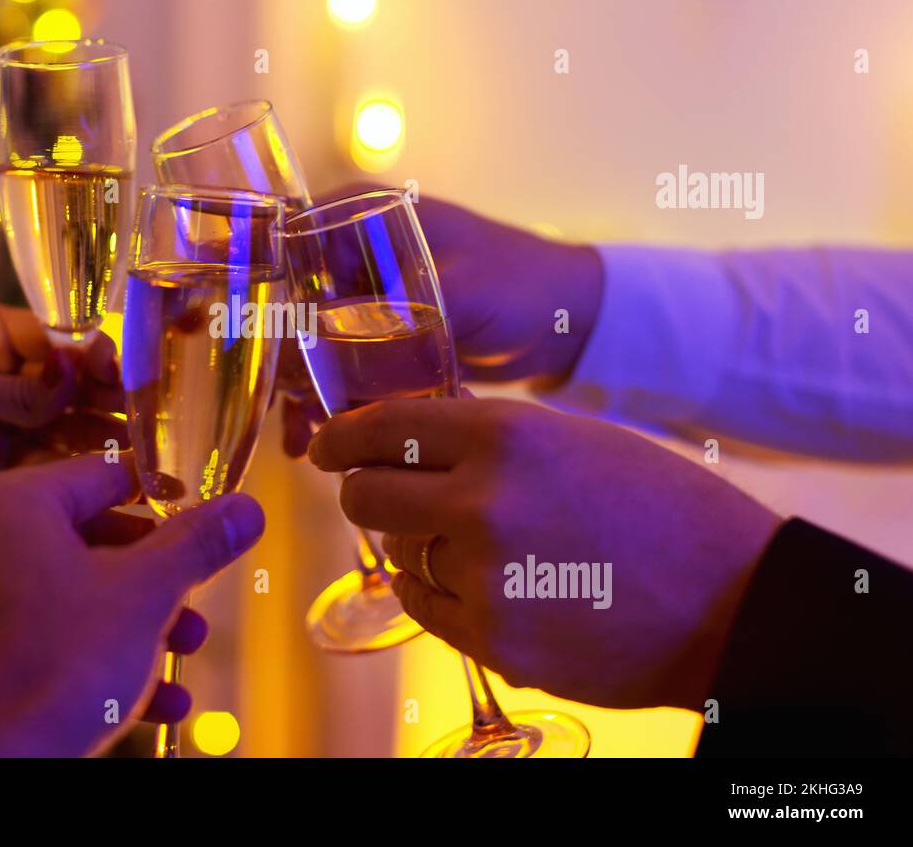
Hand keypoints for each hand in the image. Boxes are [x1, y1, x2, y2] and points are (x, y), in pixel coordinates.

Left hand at [0, 304, 124, 534]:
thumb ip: (18, 391)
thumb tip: (74, 382)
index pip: (60, 339)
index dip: (94, 357)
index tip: (121, 377)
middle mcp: (8, 373)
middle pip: (74, 381)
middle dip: (108, 397)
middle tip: (145, 419)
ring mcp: (8, 417)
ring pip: (70, 421)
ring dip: (102, 434)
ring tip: (140, 452)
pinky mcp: (5, 459)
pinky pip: (53, 457)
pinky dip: (79, 465)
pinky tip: (109, 474)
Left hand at [0, 453, 264, 756]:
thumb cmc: (58, 666)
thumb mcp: (146, 594)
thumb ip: (197, 544)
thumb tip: (247, 508)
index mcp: (13, 504)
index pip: (108, 475)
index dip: (166, 497)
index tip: (205, 520)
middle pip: (94, 536)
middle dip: (158, 576)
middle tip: (198, 598)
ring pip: (75, 592)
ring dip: (140, 621)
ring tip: (186, 650)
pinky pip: (47, 635)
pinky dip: (100, 655)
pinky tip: (158, 698)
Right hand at [279, 188, 604, 455]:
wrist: (569, 320)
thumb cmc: (521, 285)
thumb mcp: (453, 295)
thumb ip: (388, 319)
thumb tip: (317, 357)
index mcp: (360, 212)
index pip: (280, 242)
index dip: (255, 289)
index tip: (237, 338)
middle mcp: (351, 245)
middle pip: (285, 299)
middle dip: (277, 360)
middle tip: (279, 410)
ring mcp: (362, 292)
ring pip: (304, 339)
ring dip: (300, 389)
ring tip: (303, 442)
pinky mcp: (377, 333)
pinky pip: (335, 364)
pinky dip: (328, 399)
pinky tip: (320, 439)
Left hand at [307, 398, 780, 709]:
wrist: (737, 601)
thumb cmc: (662, 509)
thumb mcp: (574, 440)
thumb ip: (486, 438)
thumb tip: (409, 440)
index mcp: (506, 435)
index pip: (384, 426)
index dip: (344, 436)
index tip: (328, 445)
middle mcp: (482, 501)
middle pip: (365, 493)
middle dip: (363, 490)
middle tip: (378, 492)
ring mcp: (482, 576)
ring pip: (396, 553)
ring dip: (416, 544)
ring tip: (480, 544)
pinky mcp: (492, 639)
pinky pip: (425, 606)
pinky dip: (437, 591)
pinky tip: (480, 582)